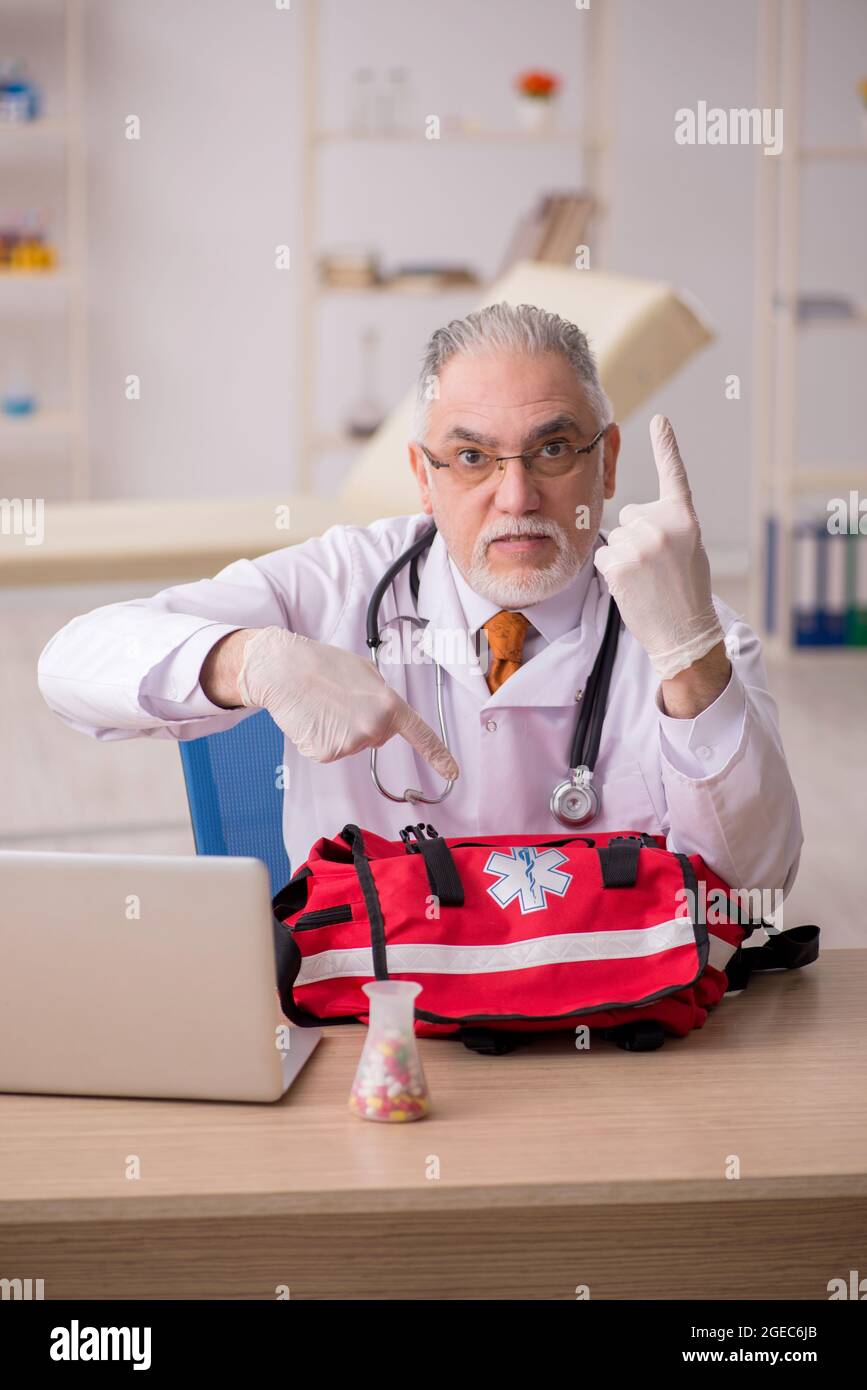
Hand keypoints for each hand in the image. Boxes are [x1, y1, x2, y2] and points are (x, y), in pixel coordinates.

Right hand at [237, 626, 459, 779]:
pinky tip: (313, 718)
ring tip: (324, 706)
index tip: (453, 774)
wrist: (283, 670)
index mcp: (389, 705)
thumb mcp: (366, 673)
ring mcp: (350, 744)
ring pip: (353, 745)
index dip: (439, 756)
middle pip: (377, 738)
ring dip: (340, 729)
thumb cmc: (322, 665)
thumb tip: (383, 713)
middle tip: (341, 700)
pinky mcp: (327, 754)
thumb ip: (381, 698)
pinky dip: (322, 738)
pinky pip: (331, 751)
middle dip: (363, 722)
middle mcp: (374, 728)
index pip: (422, 735)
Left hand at [593, 415, 723, 681]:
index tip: (660, 419)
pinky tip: (632, 587)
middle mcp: (663, 525)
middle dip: (636, 536)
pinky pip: (602, 556)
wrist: (684, 632)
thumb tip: (633, 515)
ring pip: (615, 537)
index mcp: (685, 518)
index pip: (674, 474)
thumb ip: (669, 525)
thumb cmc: (687, 592)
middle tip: (656, 566)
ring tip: (647, 580)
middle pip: (630, 514)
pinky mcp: (617, 563)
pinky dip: (611, 572)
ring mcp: (639, 544)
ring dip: (624, 556)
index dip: (666, 445)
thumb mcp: (690, 549)